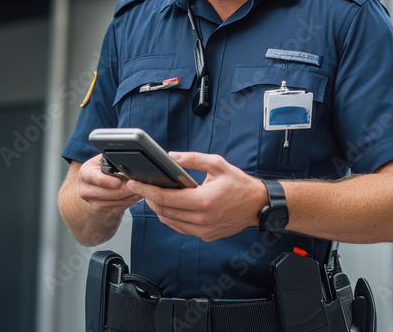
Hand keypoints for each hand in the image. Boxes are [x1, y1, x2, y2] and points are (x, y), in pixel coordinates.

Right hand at [77, 154, 142, 215]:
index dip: (107, 181)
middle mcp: (85, 190)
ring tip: (140, 188)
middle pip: (109, 193)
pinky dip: (129, 202)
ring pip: (116, 202)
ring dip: (131, 196)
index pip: (95, 178)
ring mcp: (92, 202)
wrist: (92, 185)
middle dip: (127, 188)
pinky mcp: (100, 210)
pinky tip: (135, 195)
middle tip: (139, 183)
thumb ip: (110, 158)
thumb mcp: (101, 160)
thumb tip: (125, 155)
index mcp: (85, 173)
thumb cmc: (99, 169)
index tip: (118, 182)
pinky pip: (118, 208)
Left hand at [124, 152, 267, 241]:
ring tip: (153, 196)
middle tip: (141, 187)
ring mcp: (203, 230)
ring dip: (158, 209)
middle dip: (149, 199)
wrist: (258, 205)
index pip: (166, 198)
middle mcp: (202, 219)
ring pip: (169, 222)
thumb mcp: (217, 164)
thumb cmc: (239, 184)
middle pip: (163, 211)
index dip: (146, 191)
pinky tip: (168, 206)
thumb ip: (192, 159)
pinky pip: (180, 228)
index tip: (134, 183)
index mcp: (203, 201)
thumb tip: (170, 157)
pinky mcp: (205, 236)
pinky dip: (170, 217)